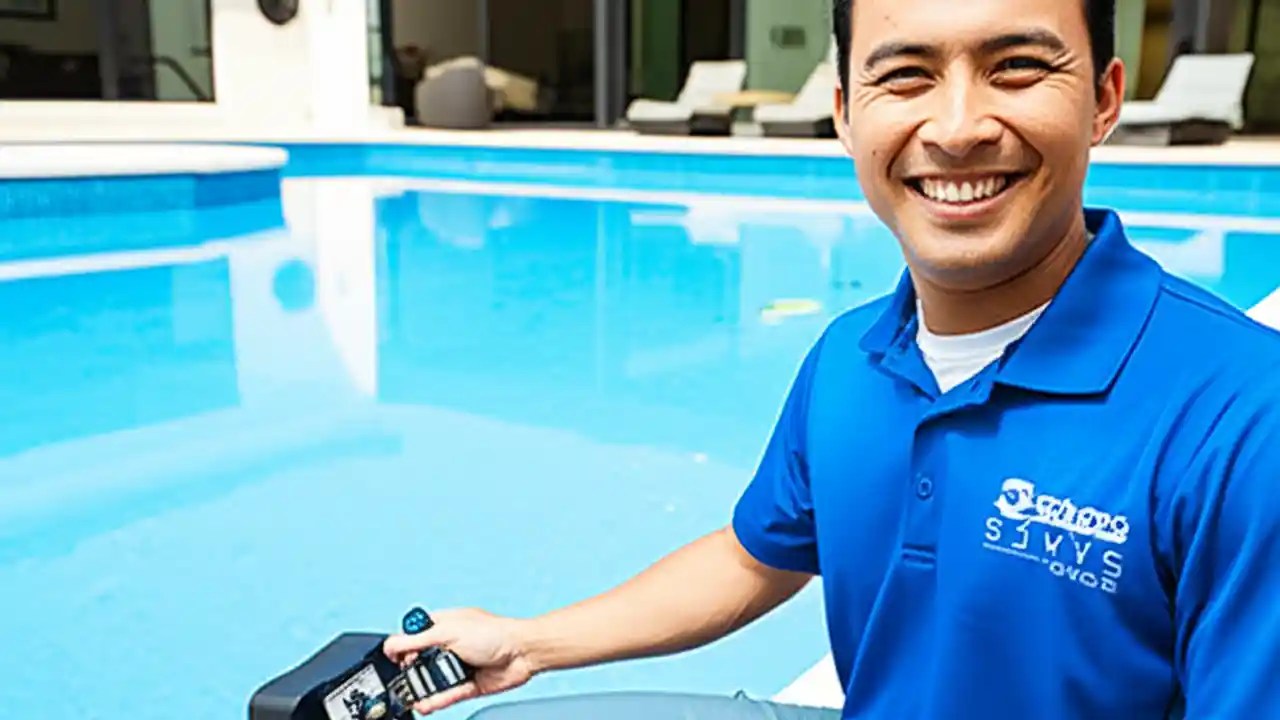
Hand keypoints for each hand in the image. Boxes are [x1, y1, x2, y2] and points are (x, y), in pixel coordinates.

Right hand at [383, 608, 535, 715]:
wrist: (523, 653)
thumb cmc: (494, 633)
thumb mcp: (447, 632)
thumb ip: (417, 640)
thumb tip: (391, 644)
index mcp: (444, 624)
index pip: (414, 635)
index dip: (404, 646)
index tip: (396, 657)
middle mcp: (450, 644)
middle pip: (421, 661)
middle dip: (412, 672)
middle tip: (405, 679)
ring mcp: (459, 665)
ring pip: (434, 681)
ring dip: (423, 690)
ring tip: (412, 697)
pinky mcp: (469, 684)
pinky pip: (448, 695)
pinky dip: (436, 701)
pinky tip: (425, 705)